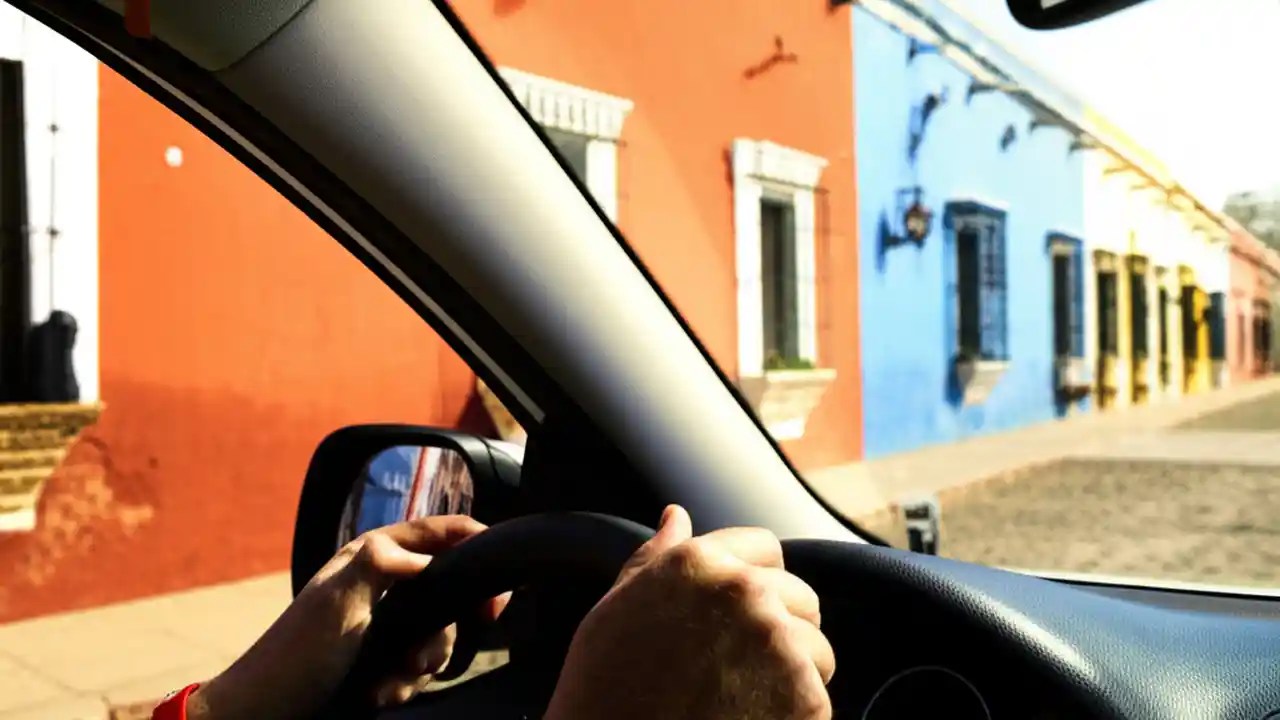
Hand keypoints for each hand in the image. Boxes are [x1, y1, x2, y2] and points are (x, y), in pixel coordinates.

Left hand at [187, 515, 506, 719]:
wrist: (270, 710)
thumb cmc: (297, 651)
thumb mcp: (338, 599)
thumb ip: (382, 562)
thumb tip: (432, 557)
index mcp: (375, 554)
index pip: (439, 533)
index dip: (474, 546)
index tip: (496, 583)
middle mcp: (387, 583)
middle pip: (451, 594)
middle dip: (441, 633)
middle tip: (422, 658)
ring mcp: (388, 623)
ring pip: (439, 637)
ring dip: (418, 667)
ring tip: (387, 685)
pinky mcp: (386, 659)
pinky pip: (421, 669)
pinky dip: (404, 685)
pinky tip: (379, 694)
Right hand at [545, 505, 834, 719]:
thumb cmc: (604, 688)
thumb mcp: (616, 609)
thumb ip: (654, 557)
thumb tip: (675, 516)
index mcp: (700, 563)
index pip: (765, 548)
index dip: (753, 580)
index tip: (737, 614)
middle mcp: (745, 592)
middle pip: (800, 595)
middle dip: (780, 624)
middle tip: (739, 665)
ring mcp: (778, 644)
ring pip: (817, 647)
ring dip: (794, 671)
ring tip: (746, 698)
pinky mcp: (803, 696)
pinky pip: (818, 695)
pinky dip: (795, 711)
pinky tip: (753, 719)